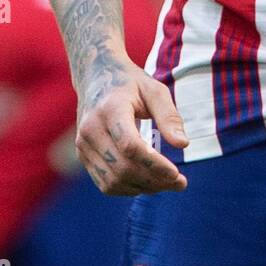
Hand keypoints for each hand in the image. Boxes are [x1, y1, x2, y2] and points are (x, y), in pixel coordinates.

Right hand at [76, 58, 188, 194]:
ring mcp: (83, 144)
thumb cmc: (130, 83)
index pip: (130, 145)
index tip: (177, 174)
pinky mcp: (83, 155)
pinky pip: (105, 183)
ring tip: (166, 183)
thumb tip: (183, 145)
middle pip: (123, 167)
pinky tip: (148, 182)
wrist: (95, 77)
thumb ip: (169, 116)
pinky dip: (129, 188)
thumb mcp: (154, 90)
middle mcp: (91, 128)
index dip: (154, 164)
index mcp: (110, 108)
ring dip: (143, 188)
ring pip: (113, 181)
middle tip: (180, 182)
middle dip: (154, 180)